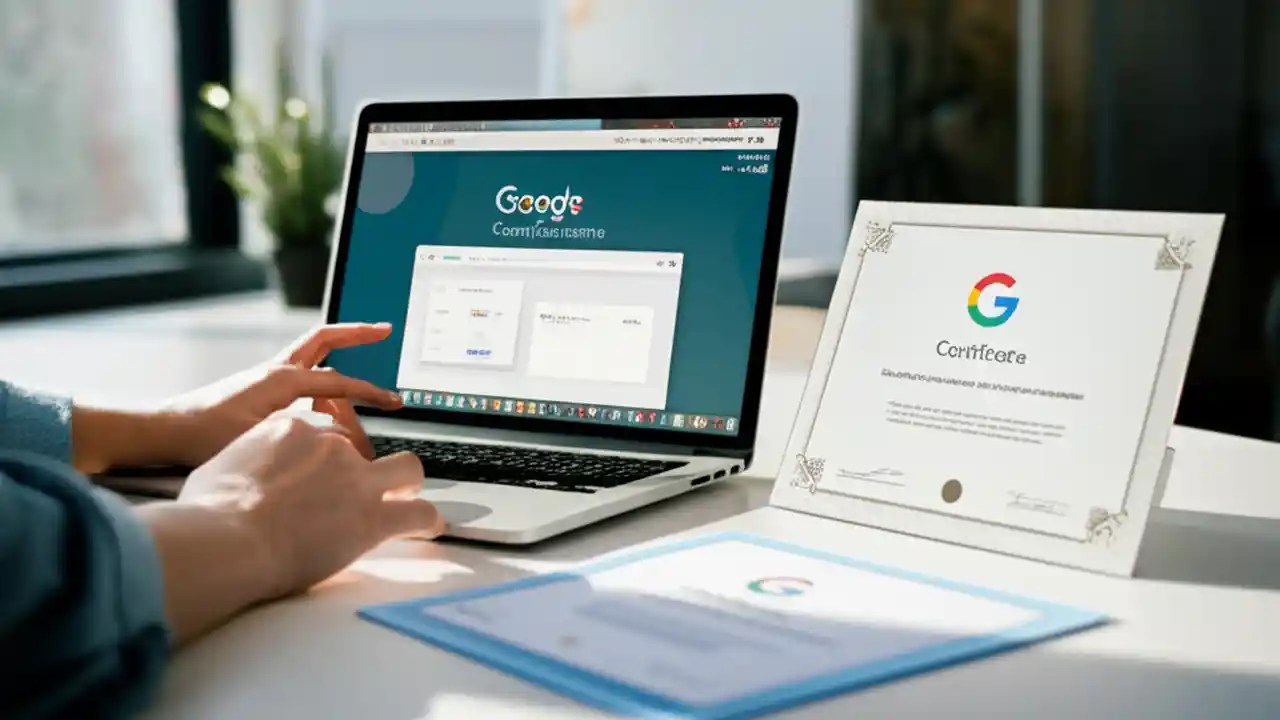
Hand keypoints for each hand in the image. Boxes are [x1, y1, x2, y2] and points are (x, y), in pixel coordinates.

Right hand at [142, 412, 442, 641]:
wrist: (227, 539)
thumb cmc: (209, 514)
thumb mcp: (218, 469)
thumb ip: (242, 465)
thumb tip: (239, 479)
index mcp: (289, 430)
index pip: (320, 435)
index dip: (321, 460)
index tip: (319, 476)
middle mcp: (328, 446)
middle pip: (362, 447)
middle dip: (364, 466)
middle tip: (360, 487)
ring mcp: (355, 478)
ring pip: (405, 468)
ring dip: (407, 484)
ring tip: (406, 498)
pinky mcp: (373, 515)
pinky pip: (417, 513)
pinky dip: (426, 520)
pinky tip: (429, 527)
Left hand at [160, 323, 401, 465]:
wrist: (165, 430)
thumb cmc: (203, 436)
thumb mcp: (259, 439)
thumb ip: (302, 435)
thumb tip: (338, 438)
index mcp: (281, 379)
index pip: (338, 382)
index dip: (370, 393)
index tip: (394, 403)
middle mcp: (276, 370)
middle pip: (326, 339)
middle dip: (358, 333)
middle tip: (385, 330)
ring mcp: (268, 376)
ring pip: (315, 358)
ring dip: (342, 368)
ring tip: (365, 396)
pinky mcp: (261, 387)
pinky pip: (302, 378)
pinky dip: (322, 389)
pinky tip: (329, 413)